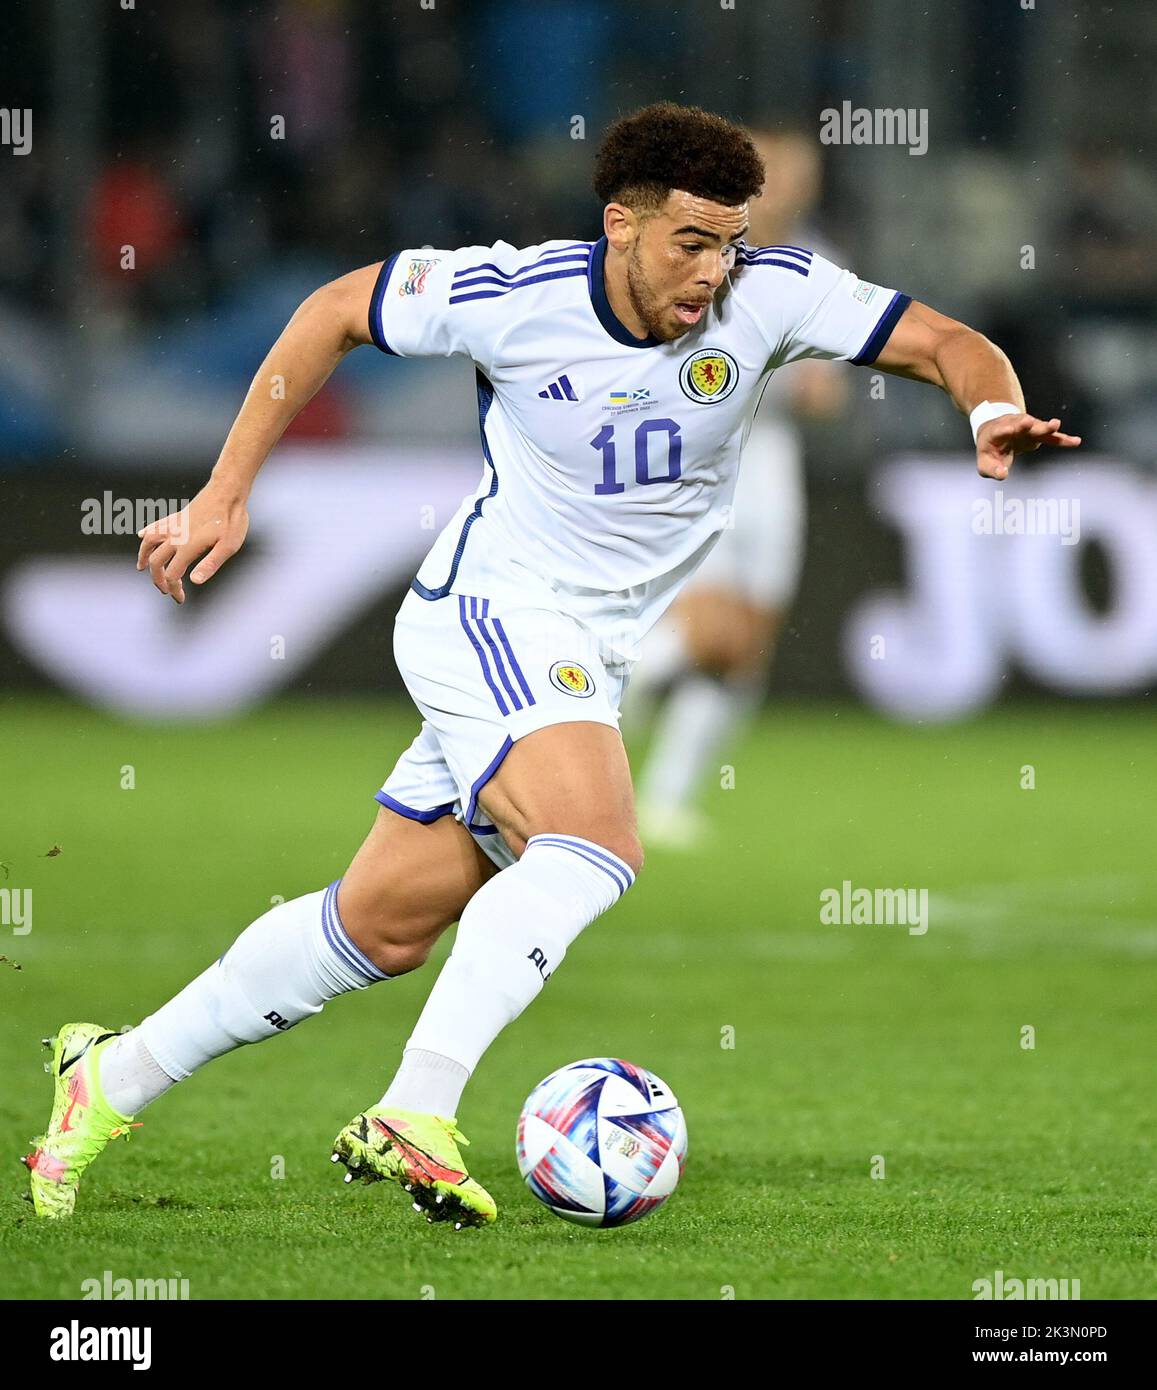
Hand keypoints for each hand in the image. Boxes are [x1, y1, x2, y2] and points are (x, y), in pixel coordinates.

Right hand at [136, 482, 249, 603]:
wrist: (228, 491)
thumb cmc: (232, 520)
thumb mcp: (228, 546)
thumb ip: (211, 564)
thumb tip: (194, 581)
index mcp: (187, 546)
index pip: (171, 575)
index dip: (173, 589)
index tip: (180, 599)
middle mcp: (176, 536)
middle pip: (156, 562)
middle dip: (157, 580)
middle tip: (166, 591)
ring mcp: (174, 525)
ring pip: (149, 542)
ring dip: (143, 556)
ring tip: (141, 568)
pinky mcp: (177, 517)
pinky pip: (156, 526)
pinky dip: (147, 534)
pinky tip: (142, 536)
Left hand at [977, 414, 1080, 480]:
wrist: (997, 433)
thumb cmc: (990, 451)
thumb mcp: (985, 464)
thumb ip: (992, 470)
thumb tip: (1003, 474)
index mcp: (997, 432)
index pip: (1000, 430)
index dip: (1004, 429)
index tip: (1008, 429)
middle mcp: (1013, 426)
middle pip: (1020, 424)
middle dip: (1025, 424)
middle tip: (1028, 421)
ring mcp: (1028, 428)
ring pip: (1038, 427)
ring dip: (1046, 427)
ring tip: (1056, 424)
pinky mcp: (1039, 433)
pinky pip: (1052, 437)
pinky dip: (1063, 439)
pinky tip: (1076, 441)